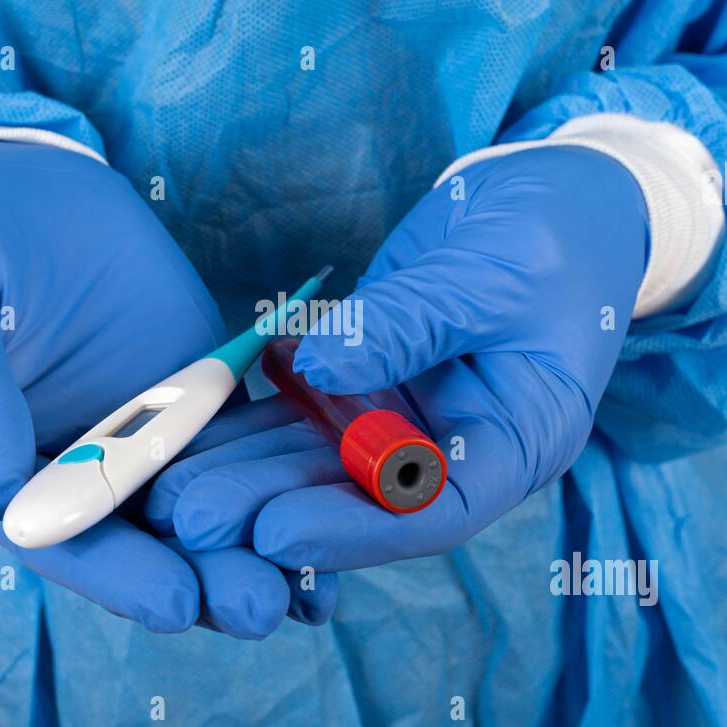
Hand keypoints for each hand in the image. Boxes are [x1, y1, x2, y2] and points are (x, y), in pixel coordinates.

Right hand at [0, 140, 336, 635]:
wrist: (15, 179)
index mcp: (5, 466)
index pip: (62, 539)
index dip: (116, 574)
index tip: (174, 601)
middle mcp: (79, 465)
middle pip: (145, 539)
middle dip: (202, 578)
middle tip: (261, 606)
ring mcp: (143, 429)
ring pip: (202, 502)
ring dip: (253, 545)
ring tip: (310, 590)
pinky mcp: (194, 389)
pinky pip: (242, 436)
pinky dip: (281, 473)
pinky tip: (329, 507)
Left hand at [146, 145, 647, 570]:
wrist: (552, 195)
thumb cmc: (555, 236)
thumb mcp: (493, 275)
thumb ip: (411, 324)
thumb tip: (321, 368)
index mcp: (516, 441)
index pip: (435, 509)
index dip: (355, 530)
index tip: (276, 531)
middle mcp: (455, 444)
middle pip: (360, 496)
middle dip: (275, 507)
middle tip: (192, 519)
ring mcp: (407, 413)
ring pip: (320, 458)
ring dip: (248, 472)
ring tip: (170, 487)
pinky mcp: (369, 378)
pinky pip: (304, 409)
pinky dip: (252, 420)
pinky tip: (191, 425)